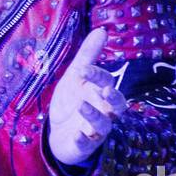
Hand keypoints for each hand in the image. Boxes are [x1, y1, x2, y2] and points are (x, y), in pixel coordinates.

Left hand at [47, 27, 128, 167]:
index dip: (96, 75)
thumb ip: (88, 55)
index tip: (82, 69)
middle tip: (105, 91)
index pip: (106, 81)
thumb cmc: (72, 100)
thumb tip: (102, 30)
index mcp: (102, 92)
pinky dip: (83, 140)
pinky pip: (87, 144)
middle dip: (114, 98)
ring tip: (82, 106)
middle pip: (117, 105)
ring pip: (103, 125)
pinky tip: (76, 135)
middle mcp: (104, 111)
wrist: (57, 131)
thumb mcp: (76, 76)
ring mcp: (95, 129)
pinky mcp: (84, 145)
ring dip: (94, 116)